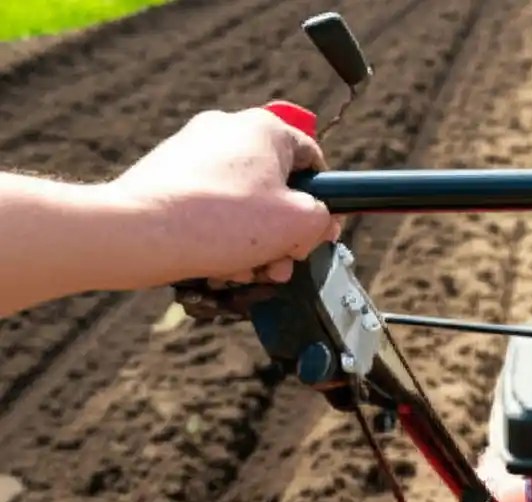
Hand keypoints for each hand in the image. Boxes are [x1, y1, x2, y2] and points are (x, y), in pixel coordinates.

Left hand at [108, 108, 338, 286]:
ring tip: (245, 272)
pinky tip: (216, 264)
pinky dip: (219, 236)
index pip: (313, 160)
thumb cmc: (222, 221)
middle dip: (283, 233)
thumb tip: (317, 222)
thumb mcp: (298, 222)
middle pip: (275, 187)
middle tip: (280, 264)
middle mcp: (227, 129)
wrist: (137, 232)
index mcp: (265, 128)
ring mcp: (192, 150)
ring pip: (242, 202)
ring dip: (253, 242)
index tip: (316, 232)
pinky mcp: (166, 174)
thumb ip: (322, 218)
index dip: (323, 200)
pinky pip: (209, 207)